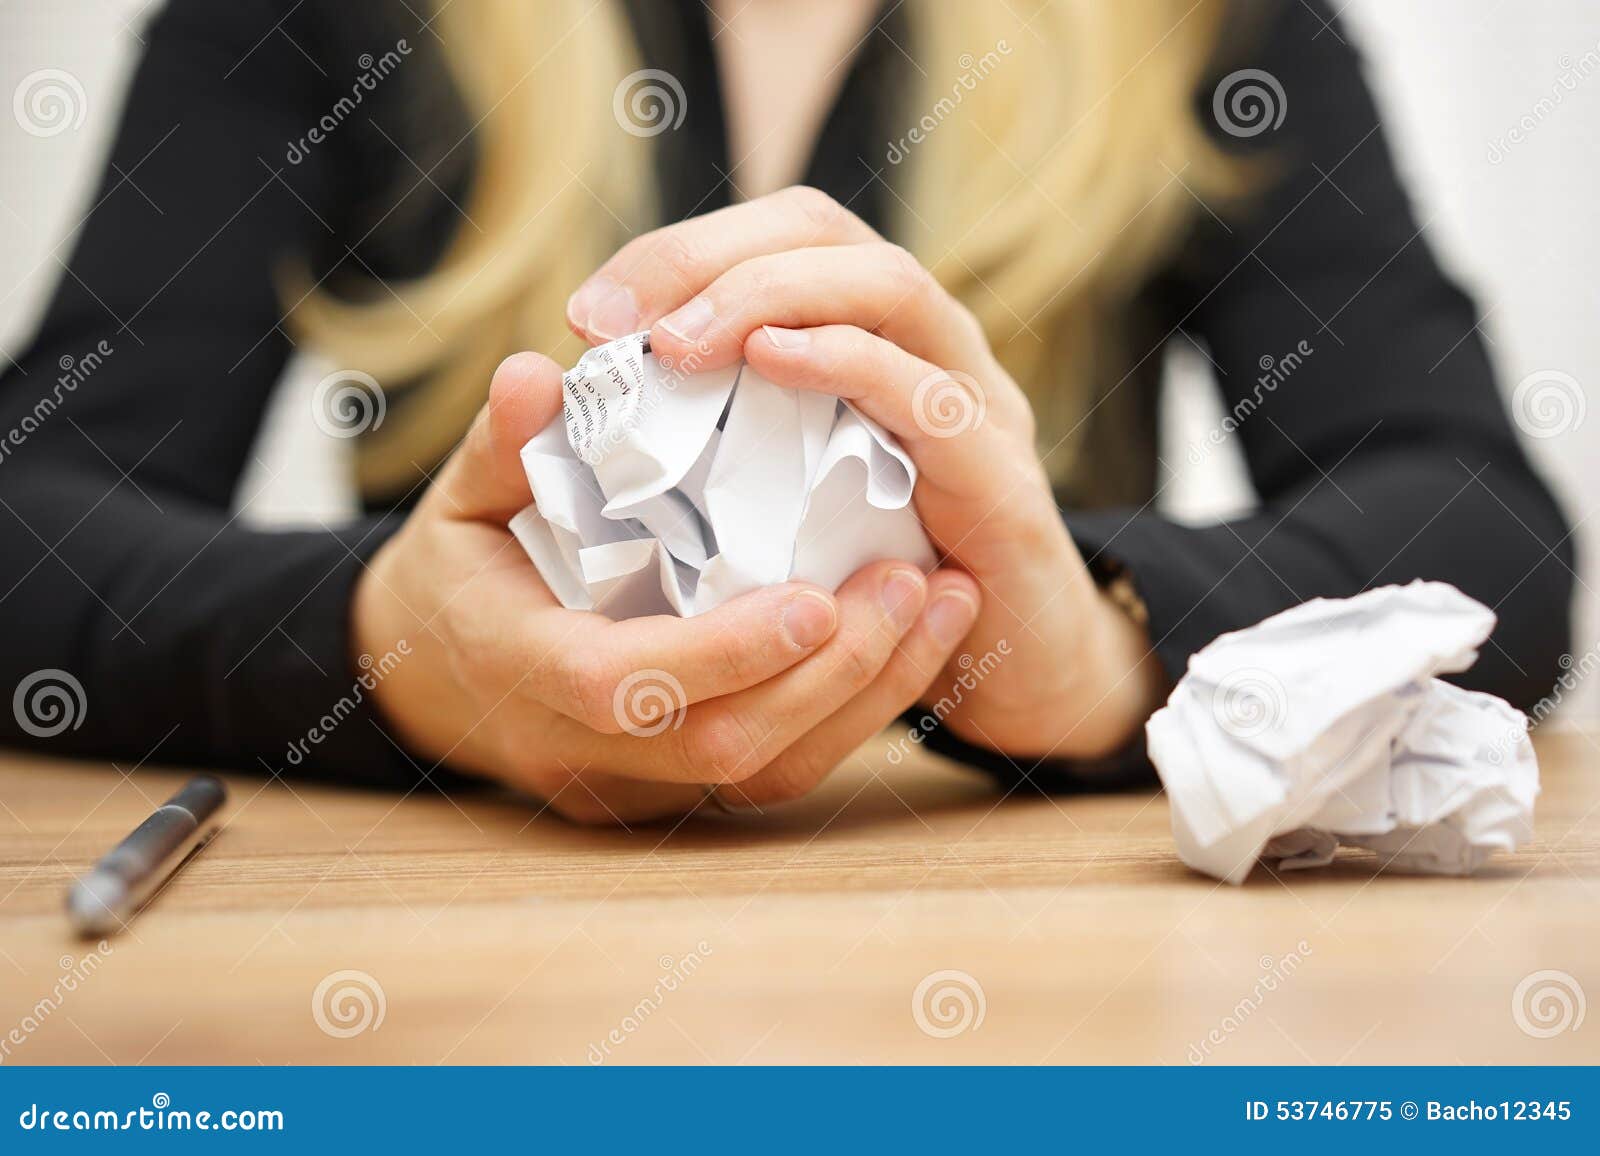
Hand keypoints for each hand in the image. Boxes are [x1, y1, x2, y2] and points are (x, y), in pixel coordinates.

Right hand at [351, 351, 982, 822]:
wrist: (437, 676)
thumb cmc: (458, 574)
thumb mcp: (463, 502)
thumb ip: (505, 447)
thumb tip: (538, 374)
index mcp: (520, 672)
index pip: (625, 688)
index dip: (724, 652)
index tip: (816, 599)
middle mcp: (582, 749)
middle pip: (723, 746)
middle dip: (829, 675)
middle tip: (910, 583)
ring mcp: (637, 782)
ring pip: (768, 771)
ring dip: (863, 693)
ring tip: (935, 603)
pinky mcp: (681, 785)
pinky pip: (781, 767)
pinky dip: (854, 709)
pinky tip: (912, 641)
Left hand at [566, 186, 1166, 759]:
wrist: (1020, 673)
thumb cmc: (882, 585)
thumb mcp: (792, 495)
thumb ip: (722, 439)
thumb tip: (593, 409)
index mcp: (877, 339)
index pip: (784, 235)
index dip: (682, 251)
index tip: (587, 314)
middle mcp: (934, 348)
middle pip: (829, 235)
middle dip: (708, 257)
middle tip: (612, 320)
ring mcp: (979, 406)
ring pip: (890, 288)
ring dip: (770, 296)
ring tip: (678, 342)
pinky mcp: (1003, 483)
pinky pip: (935, 402)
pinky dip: (851, 365)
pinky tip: (773, 364)